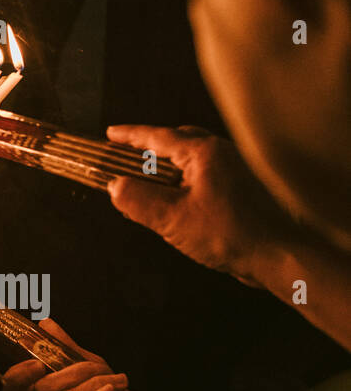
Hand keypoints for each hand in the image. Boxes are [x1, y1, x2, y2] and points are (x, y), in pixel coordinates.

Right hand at [1, 319, 131, 390]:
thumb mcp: (85, 367)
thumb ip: (63, 348)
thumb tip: (45, 324)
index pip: (12, 387)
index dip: (18, 375)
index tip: (37, 362)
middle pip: (42, 389)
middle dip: (75, 372)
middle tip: (100, 367)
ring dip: (94, 385)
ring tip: (117, 381)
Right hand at [106, 125, 293, 283]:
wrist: (280, 256)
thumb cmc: (230, 234)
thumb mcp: (172, 219)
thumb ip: (136, 200)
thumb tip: (114, 186)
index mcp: (204, 152)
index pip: (158, 136)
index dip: (130, 135)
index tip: (110, 134)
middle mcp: (223, 153)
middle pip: (179, 141)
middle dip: (151, 149)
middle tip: (128, 158)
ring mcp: (237, 169)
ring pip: (193, 160)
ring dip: (168, 169)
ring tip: (150, 185)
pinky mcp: (244, 189)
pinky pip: (205, 176)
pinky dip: (185, 182)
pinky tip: (177, 203)